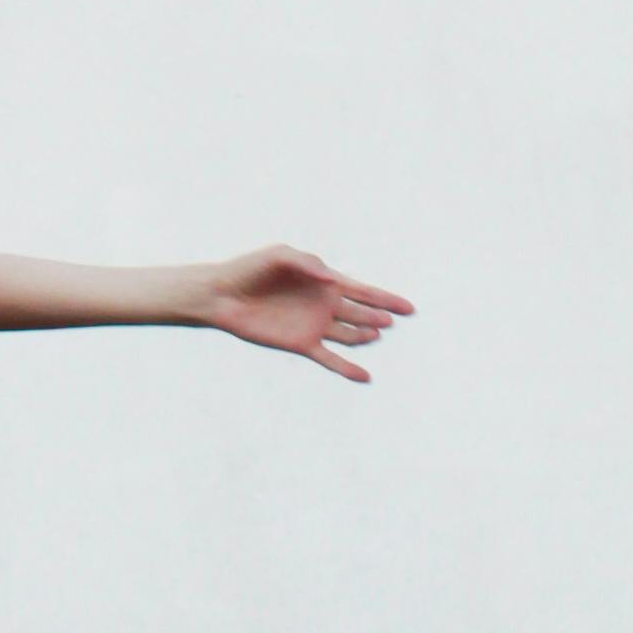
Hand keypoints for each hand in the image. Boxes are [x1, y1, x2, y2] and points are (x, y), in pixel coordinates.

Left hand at [195, 247, 410, 378]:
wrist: (223, 295)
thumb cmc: (250, 269)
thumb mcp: (280, 255)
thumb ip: (309, 264)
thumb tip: (334, 279)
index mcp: (323, 281)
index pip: (362, 291)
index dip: (385, 299)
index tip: (408, 308)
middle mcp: (324, 305)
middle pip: (361, 313)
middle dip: (379, 315)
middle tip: (392, 320)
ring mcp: (314, 326)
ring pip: (350, 334)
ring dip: (364, 335)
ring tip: (375, 334)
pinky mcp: (301, 344)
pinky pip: (330, 358)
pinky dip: (347, 367)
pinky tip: (365, 376)